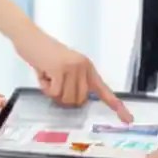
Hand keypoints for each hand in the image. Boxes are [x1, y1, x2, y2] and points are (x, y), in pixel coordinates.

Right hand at [15, 33, 132, 122]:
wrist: (29, 37)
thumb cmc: (44, 55)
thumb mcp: (64, 68)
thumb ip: (73, 83)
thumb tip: (75, 102)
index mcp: (87, 68)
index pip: (104, 90)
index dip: (116, 106)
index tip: (128, 120)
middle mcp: (84, 67)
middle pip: (78, 101)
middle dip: (62, 98)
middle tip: (52, 83)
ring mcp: (73, 68)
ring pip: (66, 99)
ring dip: (52, 92)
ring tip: (47, 75)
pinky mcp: (61, 69)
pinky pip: (54, 93)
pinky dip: (45, 88)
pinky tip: (43, 74)